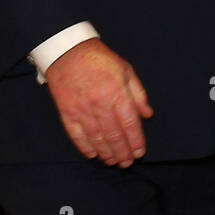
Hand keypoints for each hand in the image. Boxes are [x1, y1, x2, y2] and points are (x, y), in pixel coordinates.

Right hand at [44, 39, 153, 166]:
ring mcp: (82, 109)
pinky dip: (85, 147)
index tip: (139, 152)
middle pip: (114, 135)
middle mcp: (100, 104)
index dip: (135, 141)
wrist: (68, 52)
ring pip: (96, 138)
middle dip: (122, 152)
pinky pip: (76, 134)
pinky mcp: (67, 112)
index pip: (130, 123)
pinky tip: (93, 154)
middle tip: (127, 163)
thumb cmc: (100, 60)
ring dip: (106, 153)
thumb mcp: (125, 70)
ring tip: (113, 162)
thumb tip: (147, 114)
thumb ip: (138, 93)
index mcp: (117, 93)